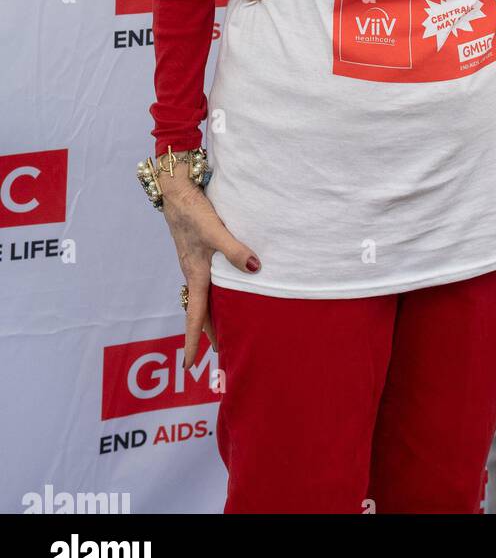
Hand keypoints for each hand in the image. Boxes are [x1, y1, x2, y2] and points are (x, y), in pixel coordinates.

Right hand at [159, 166, 261, 366]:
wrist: (176, 191)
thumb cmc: (193, 212)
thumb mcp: (216, 232)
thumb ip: (236, 250)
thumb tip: (256, 269)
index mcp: (195, 274)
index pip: (194, 316)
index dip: (193, 342)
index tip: (189, 366)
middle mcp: (193, 272)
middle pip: (200, 310)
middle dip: (207, 333)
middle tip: (219, 353)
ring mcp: (194, 263)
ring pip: (202, 296)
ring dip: (210, 314)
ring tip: (224, 329)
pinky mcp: (197, 251)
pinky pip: (204, 281)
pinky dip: (212, 294)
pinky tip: (223, 289)